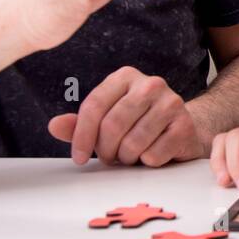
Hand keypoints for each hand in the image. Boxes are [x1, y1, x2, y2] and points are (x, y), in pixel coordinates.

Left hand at [48, 66, 205, 165]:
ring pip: (132, 143)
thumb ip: (80, 124)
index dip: (82, 136)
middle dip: (105, 150)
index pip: (94, 105)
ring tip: (130, 155)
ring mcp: (171, 103)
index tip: (78, 158)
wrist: (181, 129)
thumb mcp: (106, 120)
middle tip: (109, 157)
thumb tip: (54, 125)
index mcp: (126, 77)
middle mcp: (151, 84)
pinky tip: (151, 154)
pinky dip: (147, 162)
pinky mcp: (184, 126)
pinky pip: (153, 154)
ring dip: (126, 158)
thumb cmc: (138, 125)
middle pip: (113, 125)